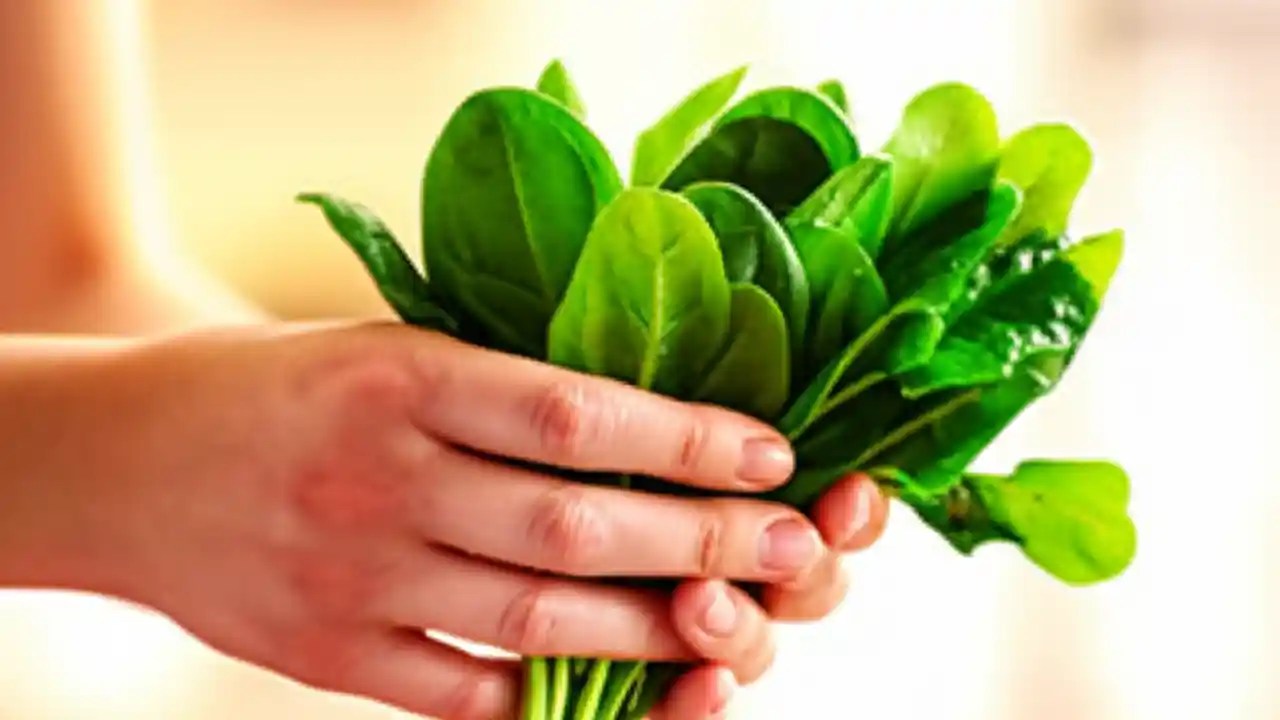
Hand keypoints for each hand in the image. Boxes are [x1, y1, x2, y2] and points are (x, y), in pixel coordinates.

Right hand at [0, 323, 844, 718]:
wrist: (125, 457)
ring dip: (654, 631)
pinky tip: (626, 691)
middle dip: (702, 541)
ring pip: (536, 621)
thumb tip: (643, 414)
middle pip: (576, 527)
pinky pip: (461, 693)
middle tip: (791, 549)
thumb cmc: (278, 385)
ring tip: (737, 624)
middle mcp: (383, 480)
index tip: (768, 451)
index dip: (686, 438)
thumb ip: (498, 379)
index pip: (576, 414)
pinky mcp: (327, 655)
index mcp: (404, 379)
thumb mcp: (385, 342)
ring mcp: (354, 578)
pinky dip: (549, 698)